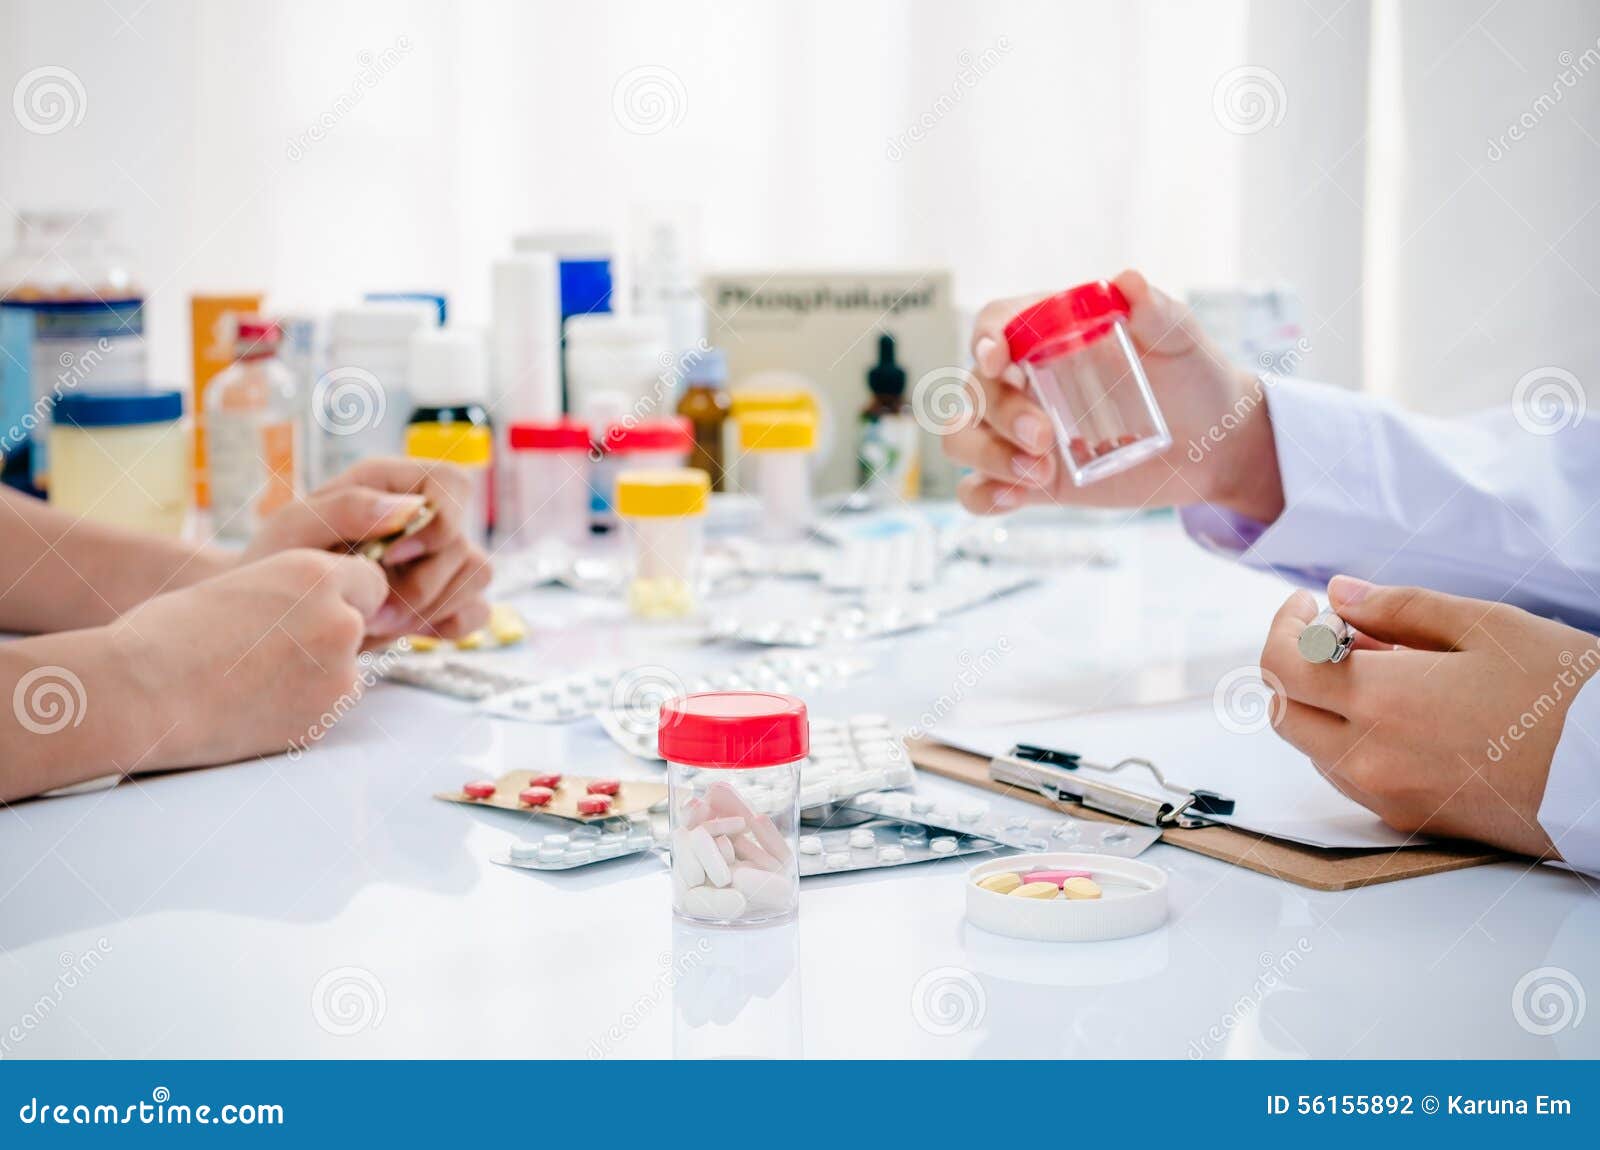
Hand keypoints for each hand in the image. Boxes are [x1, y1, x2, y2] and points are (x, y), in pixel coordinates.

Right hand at [104, 550, 389, 770]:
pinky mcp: (323, 721)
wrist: (138, 692)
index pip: (370, 582)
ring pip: (347, 671)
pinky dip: (301, 708)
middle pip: (362, 626)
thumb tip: (332, 607)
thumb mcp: (249, 583)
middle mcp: (339, 620)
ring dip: (319, 674)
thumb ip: (300, 593)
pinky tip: (252, 706)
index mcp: (317, 575)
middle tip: (277, 649)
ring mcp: (338, 675)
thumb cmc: (171, 631)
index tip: (316, 609)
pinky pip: (325, 709)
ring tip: (253, 679)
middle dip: (333, 635)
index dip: (346, 595)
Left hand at [243, 457, 491, 639]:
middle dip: (421, 586)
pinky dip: (448, 625)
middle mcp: (425, 518)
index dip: (440, 521)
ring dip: (430, 607)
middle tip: (370, 609)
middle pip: (465, 544)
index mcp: (393, 484)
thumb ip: (348, 508)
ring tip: (377, 620)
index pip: (452, 482)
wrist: (275, 612)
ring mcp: (442, 559)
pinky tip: (406, 629)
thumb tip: (409, 508)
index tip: (395, 554)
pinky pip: (477, 612)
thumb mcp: (294, 528)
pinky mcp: (447, 598)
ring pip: (478, 576)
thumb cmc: (278, 561)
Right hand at [947, 269, 1285, 523]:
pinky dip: (984, 495)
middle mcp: (1025, 381)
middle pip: (974, 389)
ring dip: (988, 456)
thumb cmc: (1191, 378)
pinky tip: (1016, 497)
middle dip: (1001, 414)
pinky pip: (978, 490)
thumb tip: (1127, 282)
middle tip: (1046, 436)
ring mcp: (1021, 433)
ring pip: (962, 438)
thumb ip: (1155, 312)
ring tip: (1039, 473)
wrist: (1211, 444)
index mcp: (1049, 335)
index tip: (999, 357)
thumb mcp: (1179, 341)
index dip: (985, 338)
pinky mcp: (1030, 479)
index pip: (995, 325)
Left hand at [1261, 576, 1599, 858]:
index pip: (1281, 666)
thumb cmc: (1565, 694)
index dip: (1284, 627)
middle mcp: (1370, 757)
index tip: (1307, 607)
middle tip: (1340, 634)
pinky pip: (1353, 777)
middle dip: (1296, 667)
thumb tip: (1338, 595)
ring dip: (1325, 705)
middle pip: (1286, 711)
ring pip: (1316, 747)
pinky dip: (1355, 739)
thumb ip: (1397, 608)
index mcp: (1381, 701)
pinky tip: (1402, 711)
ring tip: (1384, 667)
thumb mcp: (1485, 626)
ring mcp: (1389, 796)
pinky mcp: (1413, 820)